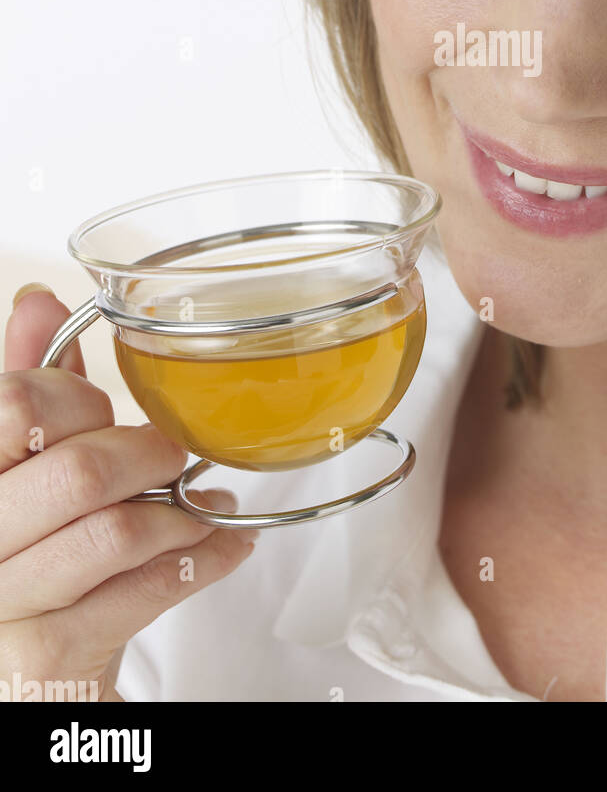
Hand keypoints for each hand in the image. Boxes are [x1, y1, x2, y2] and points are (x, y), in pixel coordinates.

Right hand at [1, 286, 258, 700]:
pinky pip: (144, 591)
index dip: (74, 399)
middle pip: (78, 469)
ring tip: (206, 504)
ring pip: (116, 531)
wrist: (23, 670)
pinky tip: (220, 546)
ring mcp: (3, 601)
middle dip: (148, 454)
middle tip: (174, 453)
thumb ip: (28, 386)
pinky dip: (200, 561)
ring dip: (182, 512)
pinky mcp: (47, 653)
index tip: (101, 407)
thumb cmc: (26, 551)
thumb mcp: (18, 462)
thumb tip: (37, 301)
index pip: (15, 405)